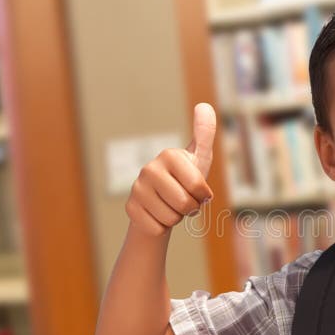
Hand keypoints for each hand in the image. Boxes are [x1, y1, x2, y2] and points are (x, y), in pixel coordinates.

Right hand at [125, 103, 216, 236]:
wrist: (163, 202)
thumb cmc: (186, 179)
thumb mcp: (200, 157)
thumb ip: (205, 133)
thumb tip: (204, 105)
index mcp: (170, 155)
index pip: (198, 187)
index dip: (204, 196)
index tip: (200, 192)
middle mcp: (149, 168)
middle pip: (184, 203)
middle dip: (191, 209)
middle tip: (186, 201)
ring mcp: (137, 188)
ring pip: (171, 218)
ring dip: (177, 217)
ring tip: (172, 206)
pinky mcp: (130, 208)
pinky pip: (157, 228)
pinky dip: (163, 227)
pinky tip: (159, 214)